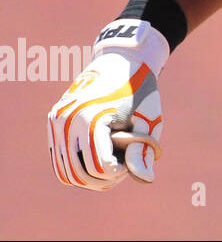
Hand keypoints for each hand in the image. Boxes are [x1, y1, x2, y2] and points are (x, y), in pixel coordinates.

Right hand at [47, 21, 166, 189]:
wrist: (121, 61)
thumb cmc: (140, 90)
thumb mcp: (148, 118)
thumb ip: (143, 150)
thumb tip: (146, 179)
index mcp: (91, 119)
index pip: (100, 167)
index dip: (120, 172)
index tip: (135, 157)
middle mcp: (67, 121)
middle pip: (79, 175)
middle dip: (104, 179)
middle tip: (125, 165)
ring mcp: (56, 122)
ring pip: (65, 172)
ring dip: (90, 176)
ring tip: (113, 163)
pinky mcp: (53, 122)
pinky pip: (59, 159)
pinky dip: (78, 165)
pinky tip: (100, 156)